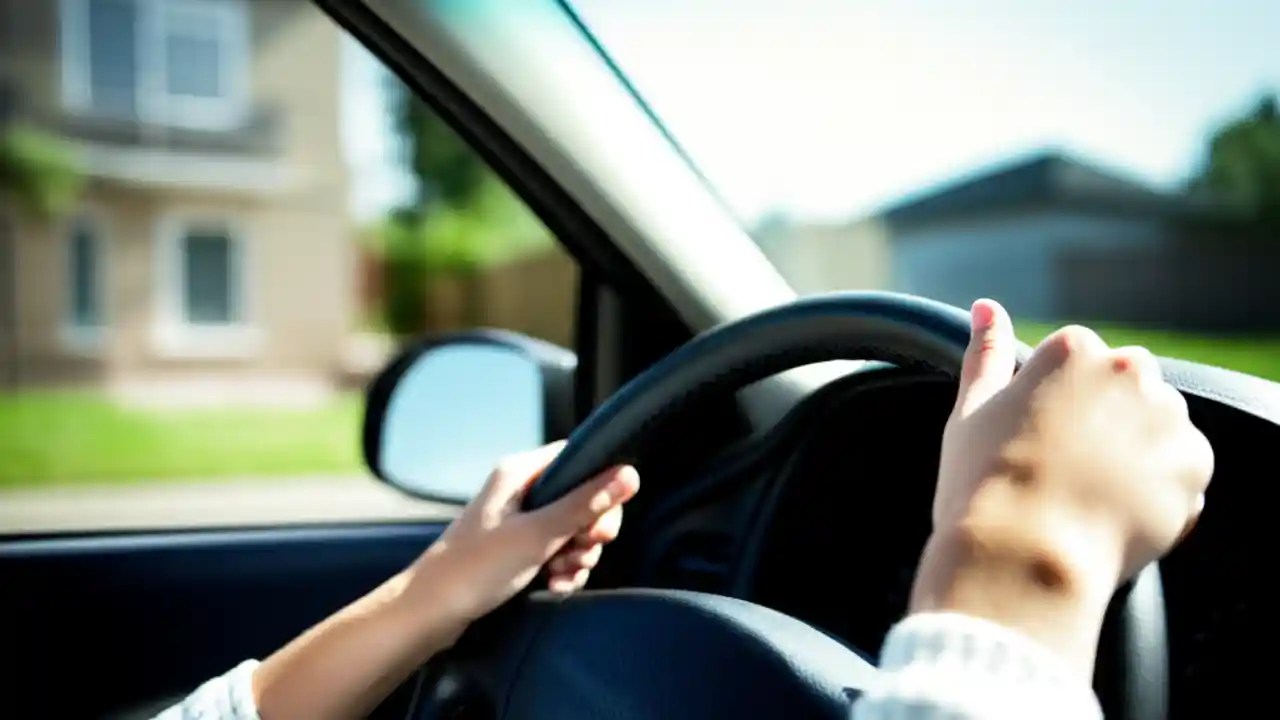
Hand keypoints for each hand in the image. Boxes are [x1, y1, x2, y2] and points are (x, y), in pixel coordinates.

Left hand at [251, 441, 637, 719]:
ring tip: (558, 574)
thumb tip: (629, 474)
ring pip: (574, 530)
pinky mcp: (518, 550)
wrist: (430, 613)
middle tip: (579, 550)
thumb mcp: (538, 535)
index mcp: (520, 472)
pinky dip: (563, 570)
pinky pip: (558, 552)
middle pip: (582, 498)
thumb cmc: (474, 569)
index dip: (601, 486)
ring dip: (577, 555)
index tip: (600, 518)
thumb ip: (585, 504)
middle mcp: (520, 491)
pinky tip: (554, 586)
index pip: (579, 459)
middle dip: (590, 530)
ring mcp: (519, 521)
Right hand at [910, 299, 1212, 673]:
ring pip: (1158, 424)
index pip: (1075, 360)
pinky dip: (1160, 489)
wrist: (1023, 558)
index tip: (1037, 439)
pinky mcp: (1195, 465)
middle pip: (1126, 383)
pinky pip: (1183, 470)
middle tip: (1065, 466)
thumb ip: (985, 353)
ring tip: (1090, 495)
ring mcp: (1166, 416)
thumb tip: (986, 305)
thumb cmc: (983, 485)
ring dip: (1137, 448)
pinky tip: (1115, 513)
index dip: (1053, 403)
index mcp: (1071, 351)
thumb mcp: (971, 411)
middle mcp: (1127, 371)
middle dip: (1106, 414)